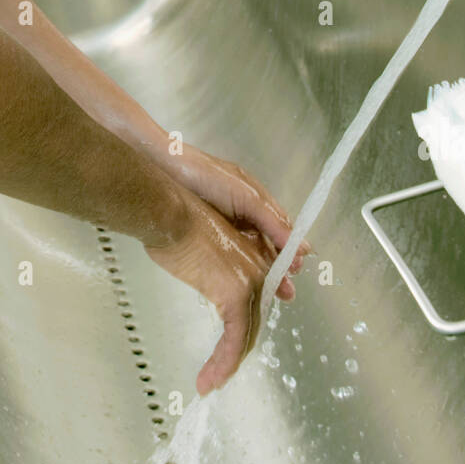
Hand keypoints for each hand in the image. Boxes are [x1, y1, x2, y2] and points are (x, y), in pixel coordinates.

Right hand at [144, 193, 276, 395]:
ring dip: (228, 361)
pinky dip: (224, 362)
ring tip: (211, 380)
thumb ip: (210, 264)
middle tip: (220, 369)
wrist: (171, 213)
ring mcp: (251, 281)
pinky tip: (210, 379)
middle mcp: (260, 268)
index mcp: (252, 254)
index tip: (232, 347)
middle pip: (254, 317)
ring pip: (246, 332)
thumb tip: (203, 274)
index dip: (246, 322)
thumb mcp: (198, 245)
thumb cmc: (176, 221)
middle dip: (237, 347)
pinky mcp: (237, 294)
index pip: (256, 296)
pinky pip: (235, 339)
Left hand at [153, 141, 311, 293]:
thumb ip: (271, 221)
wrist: (163, 169)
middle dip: (277, 267)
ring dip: (259, 272)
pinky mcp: (204, 233)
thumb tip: (301, 247)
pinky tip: (237, 283)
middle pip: (266, 245)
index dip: (289, 250)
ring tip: (266, 294)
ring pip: (248, 253)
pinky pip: (226, 254)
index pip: (280, 229)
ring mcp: (222, 224)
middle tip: (285, 292)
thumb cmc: (205, 176)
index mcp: (255, 200)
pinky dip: (236, 269)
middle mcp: (242, 213)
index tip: (296, 270)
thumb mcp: (246, 197)